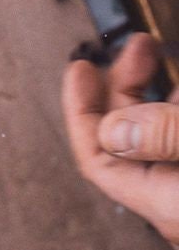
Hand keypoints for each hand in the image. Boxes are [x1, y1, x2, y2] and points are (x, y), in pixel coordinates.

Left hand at [62, 32, 178, 248]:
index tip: (81, 67)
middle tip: (139, 46)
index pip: (97, 158)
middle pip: (131, 137)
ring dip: (161, 93)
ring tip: (161, 53)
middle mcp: (177, 197)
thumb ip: (165, 137)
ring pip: (165, 132)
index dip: (81, 110)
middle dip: (127, 85)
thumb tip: (110, 129)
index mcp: (165, 203)